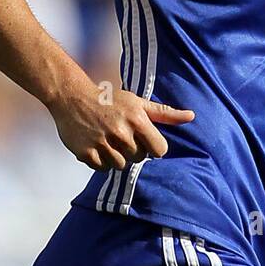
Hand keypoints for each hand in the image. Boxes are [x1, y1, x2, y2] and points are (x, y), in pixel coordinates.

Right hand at [52, 84, 194, 171]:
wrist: (73, 97)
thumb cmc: (110, 100)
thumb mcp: (139, 103)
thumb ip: (165, 113)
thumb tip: (191, 116)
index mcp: (137, 120)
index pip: (159, 150)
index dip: (153, 147)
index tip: (143, 139)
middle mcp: (121, 132)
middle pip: (139, 158)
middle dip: (133, 150)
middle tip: (120, 135)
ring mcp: (102, 143)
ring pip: (121, 166)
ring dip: (117, 157)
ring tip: (108, 140)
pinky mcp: (85, 152)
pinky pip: (102, 168)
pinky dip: (101, 161)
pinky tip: (97, 145)